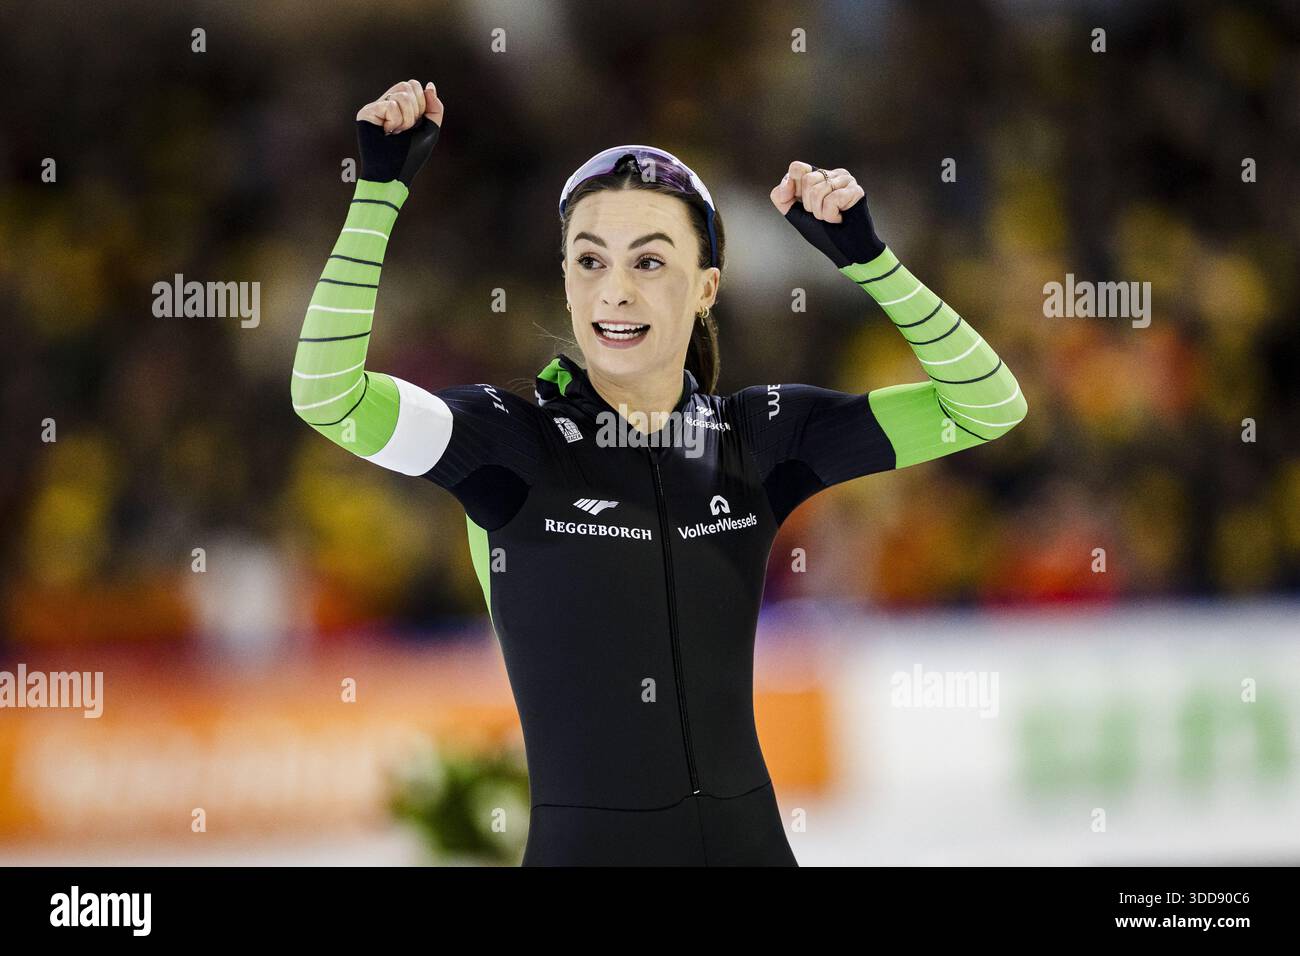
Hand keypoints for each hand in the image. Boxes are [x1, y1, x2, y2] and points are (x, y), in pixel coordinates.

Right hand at [355, 79, 444, 186]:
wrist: (393, 174)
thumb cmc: (410, 156)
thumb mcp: (430, 130)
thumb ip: (434, 108)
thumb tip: (429, 85)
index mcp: (400, 106)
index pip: (414, 86)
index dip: (422, 103)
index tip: (414, 124)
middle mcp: (386, 103)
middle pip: (407, 85)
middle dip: (415, 110)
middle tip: (404, 129)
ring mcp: (375, 107)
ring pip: (401, 94)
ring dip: (406, 119)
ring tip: (396, 133)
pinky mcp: (366, 112)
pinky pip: (391, 105)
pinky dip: (395, 121)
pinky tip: (386, 133)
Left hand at [770, 160, 884, 267]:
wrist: (844, 250)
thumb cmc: (823, 232)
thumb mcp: (795, 214)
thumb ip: (782, 198)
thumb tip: (785, 185)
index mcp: (818, 177)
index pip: (796, 168)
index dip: (791, 187)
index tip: (799, 204)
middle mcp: (832, 175)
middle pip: (807, 180)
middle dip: (809, 205)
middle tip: (821, 215)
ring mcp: (846, 180)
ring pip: (818, 191)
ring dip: (820, 213)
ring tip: (832, 218)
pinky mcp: (855, 190)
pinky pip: (832, 200)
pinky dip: (831, 216)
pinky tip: (840, 219)